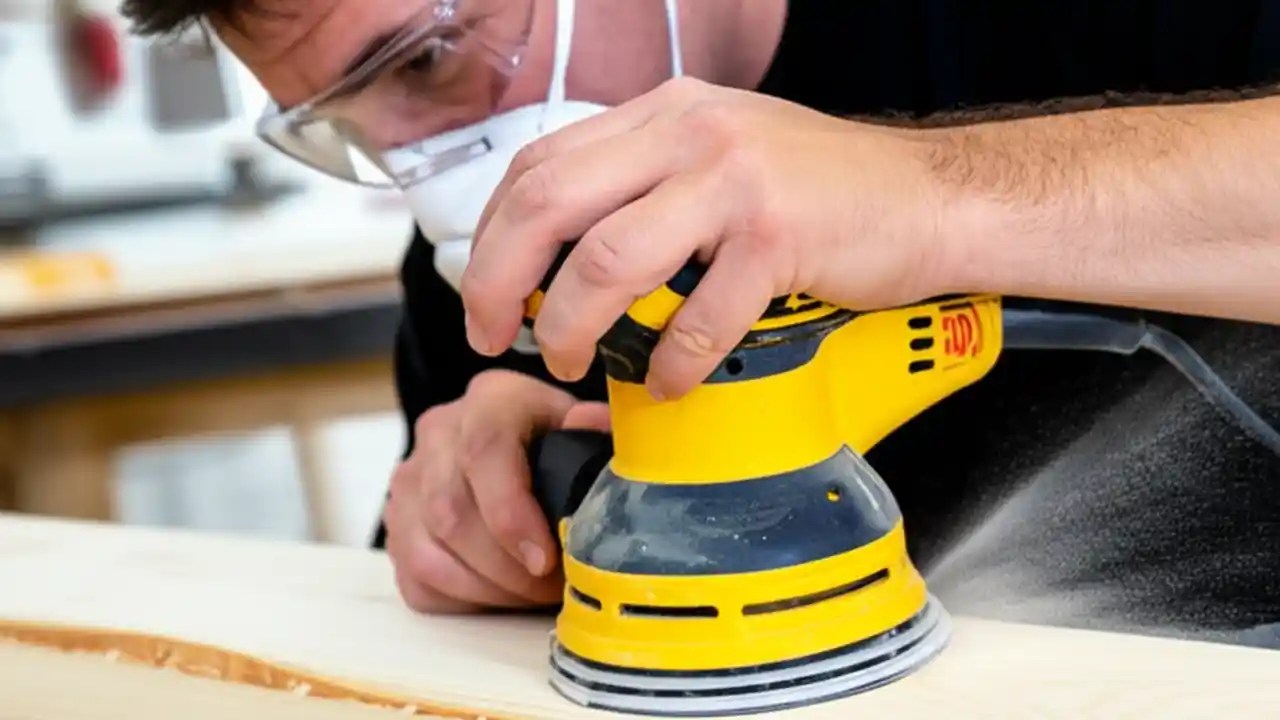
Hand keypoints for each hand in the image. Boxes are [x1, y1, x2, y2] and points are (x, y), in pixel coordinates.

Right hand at [383, 369, 609, 613]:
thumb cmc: (561, 445)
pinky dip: (463, 600)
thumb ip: (595, 431)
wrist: (524, 451)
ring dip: (486, 589)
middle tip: (551, 587)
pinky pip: (417, 581)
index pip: (484, 448)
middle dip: (507, 568)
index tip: (543, 559)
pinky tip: (502, 595)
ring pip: (427, 554)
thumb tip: (592, 424)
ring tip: (531, 594)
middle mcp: (440, 433)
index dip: (510, 512)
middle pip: (451, 512)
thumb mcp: (587, 431)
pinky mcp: (398, 527)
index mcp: (492, 400)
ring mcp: (411, 482)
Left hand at [460, 76, 958, 399]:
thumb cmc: (824, 189)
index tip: (485, 291)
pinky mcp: (779, 239)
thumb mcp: (721, 156)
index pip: (540, 165)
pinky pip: (698, 317)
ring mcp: (735, 182)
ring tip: (569, 360)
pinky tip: (671, 384)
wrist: (931, 196)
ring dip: (570, 326)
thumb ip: (647, 184)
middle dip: (500, 281)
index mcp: (665, 113)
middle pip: (549, 205)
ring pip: (605, 260)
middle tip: (494, 335)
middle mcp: (691, 134)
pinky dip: (672, 365)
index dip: (494, 236)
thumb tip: (564, 253)